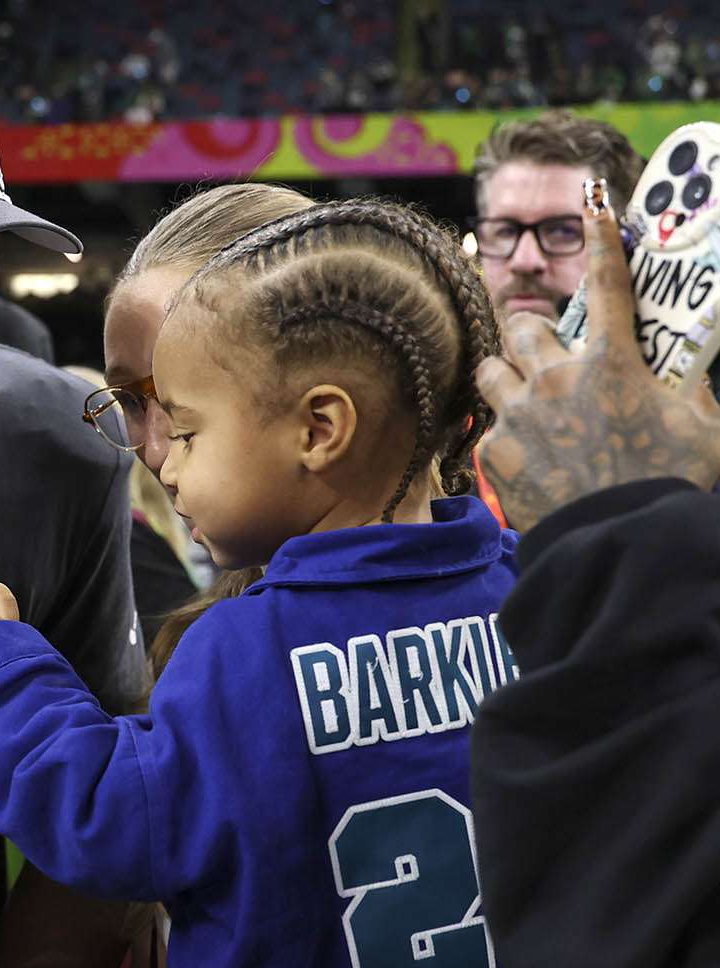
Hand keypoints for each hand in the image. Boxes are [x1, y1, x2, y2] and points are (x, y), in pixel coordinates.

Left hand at [475, 203, 719, 528]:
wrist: (617, 544)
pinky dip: (505, 439)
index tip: (593, 203)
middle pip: (522, 326)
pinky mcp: (493, 452)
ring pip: (490, 371)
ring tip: (523, 398)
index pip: (609, 287)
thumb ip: (695, 397)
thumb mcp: (705, 432)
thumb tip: (694, 381)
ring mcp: (518, 414)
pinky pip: (488, 431)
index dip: (602, 239)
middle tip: (544, 349)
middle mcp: (557, 379)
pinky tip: (528, 461)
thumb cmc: (669, 486)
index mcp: (613, 365)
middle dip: (530, 331)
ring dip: (504, 377)